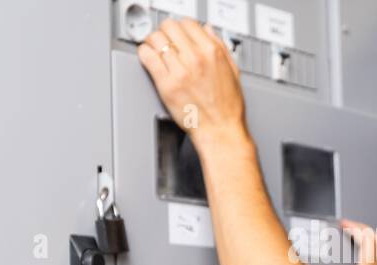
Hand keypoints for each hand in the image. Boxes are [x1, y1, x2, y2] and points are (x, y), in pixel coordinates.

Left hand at [138, 19, 249, 150]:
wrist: (220, 130)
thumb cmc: (227, 106)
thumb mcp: (232, 70)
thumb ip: (220, 46)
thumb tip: (207, 31)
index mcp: (212, 52)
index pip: (187, 23)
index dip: (180, 27)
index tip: (177, 34)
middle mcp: (196, 58)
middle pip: (169, 27)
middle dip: (165, 32)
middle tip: (164, 40)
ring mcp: (180, 71)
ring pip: (155, 39)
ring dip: (152, 41)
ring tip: (154, 49)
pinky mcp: (166, 84)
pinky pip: (147, 57)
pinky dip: (144, 53)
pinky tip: (148, 58)